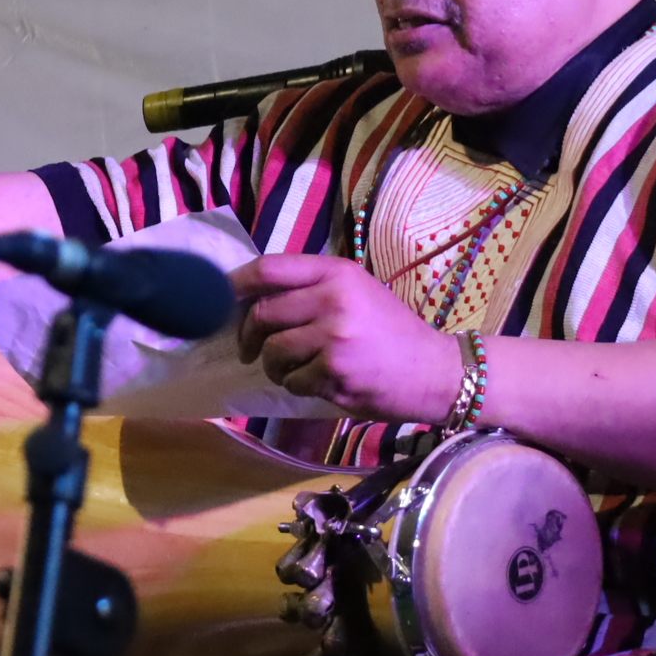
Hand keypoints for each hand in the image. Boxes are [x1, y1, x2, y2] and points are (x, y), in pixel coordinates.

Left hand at [232, 254, 465, 422]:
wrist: (435, 371)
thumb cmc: (393, 332)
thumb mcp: (359, 292)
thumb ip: (313, 289)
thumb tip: (253, 298)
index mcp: (338, 272)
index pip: (269, 269)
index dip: (236, 284)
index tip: (220, 298)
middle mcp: (334, 298)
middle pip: (263, 314)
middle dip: (249, 337)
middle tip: (251, 350)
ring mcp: (334, 336)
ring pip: (273, 351)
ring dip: (275, 367)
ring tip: (295, 369)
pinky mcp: (335, 372)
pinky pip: (293, 381)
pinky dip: (298, 386)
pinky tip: (322, 382)